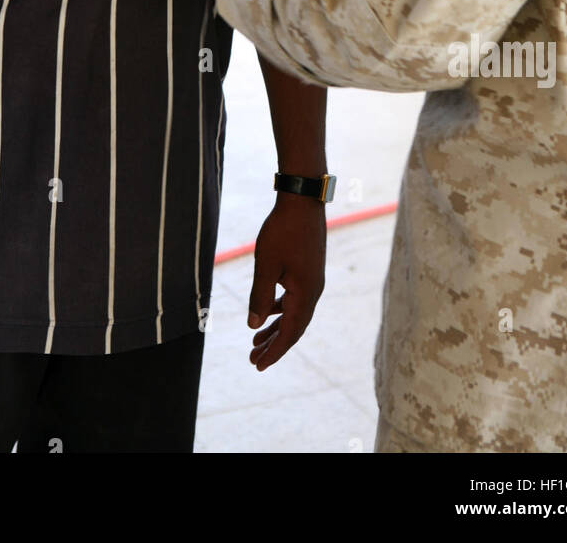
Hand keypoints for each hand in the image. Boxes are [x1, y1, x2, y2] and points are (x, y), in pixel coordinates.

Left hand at [247, 194, 325, 369]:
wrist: (302, 200)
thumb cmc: (283, 230)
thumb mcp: (266, 265)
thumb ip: (260, 296)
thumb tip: (254, 325)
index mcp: (305, 294)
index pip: (290, 333)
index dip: (274, 351)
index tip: (258, 366)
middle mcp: (313, 291)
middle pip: (293, 328)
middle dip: (273, 345)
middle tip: (253, 360)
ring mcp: (312, 281)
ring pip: (294, 314)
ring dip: (276, 328)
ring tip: (256, 341)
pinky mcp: (308, 271)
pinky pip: (295, 299)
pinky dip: (281, 310)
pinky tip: (268, 313)